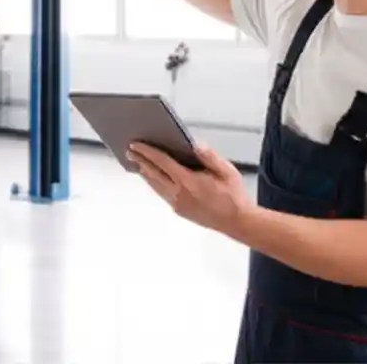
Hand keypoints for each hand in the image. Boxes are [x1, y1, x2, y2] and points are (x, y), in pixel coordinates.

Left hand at [127, 141, 251, 234]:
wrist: (237, 222)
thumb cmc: (233, 195)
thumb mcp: (226, 171)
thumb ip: (209, 157)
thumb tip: (194, 145)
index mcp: (189, 182)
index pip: (162, 162)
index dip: (147, 152)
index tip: (136, 144)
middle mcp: (179, 194)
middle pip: (154, 174)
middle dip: (141, 161)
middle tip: (130, 151)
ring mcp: (178, 204)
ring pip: (156, 186)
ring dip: (145, 173)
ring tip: (137, 163)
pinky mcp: (179, 211)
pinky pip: (162, 194)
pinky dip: (155, 184)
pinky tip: (153, 179)